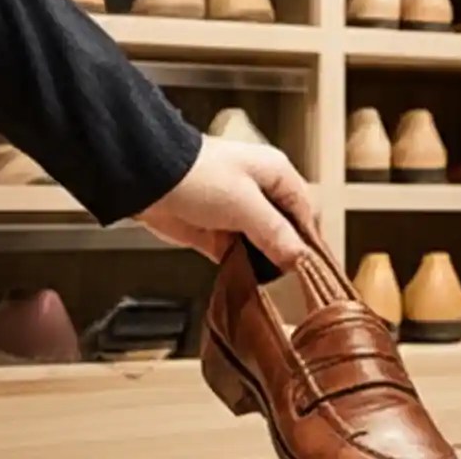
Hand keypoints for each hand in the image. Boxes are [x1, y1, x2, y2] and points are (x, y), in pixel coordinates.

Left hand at [137, 135, 312, 267]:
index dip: (309, 238)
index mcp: (275, 174)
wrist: (147, 179)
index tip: (313, 266)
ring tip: (273, 285)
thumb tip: (300, 257)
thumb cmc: (199, 176)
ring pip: (260, 243)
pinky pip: (236, 253)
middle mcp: (259, 192)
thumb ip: (275, 233)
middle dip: (286, 252)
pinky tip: (248, 280)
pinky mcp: (213, 231)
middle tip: (294, 280)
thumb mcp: (246, 205)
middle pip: (283, 228)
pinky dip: (241, 266)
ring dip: (263, 261)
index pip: (303, 210)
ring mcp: (236, 212)